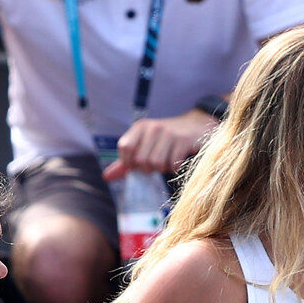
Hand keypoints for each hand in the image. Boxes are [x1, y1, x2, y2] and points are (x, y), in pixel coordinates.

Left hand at [102, 110, 217, 181]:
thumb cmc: (167, 140)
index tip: (139, 164)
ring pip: (156, 164)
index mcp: (140, 127)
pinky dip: (175, 168)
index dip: (130, 162)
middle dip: (149, 169)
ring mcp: (169, 133)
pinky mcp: (184, 140)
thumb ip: (125, 163)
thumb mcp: (145, 146)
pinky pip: (173, 165)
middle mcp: (153, 127)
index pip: (125, 148)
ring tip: (168, 160)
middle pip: (141, 161)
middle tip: (158, 162)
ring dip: (163, 169)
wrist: (197, 126)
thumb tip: (106, 177)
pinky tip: (179, 159)